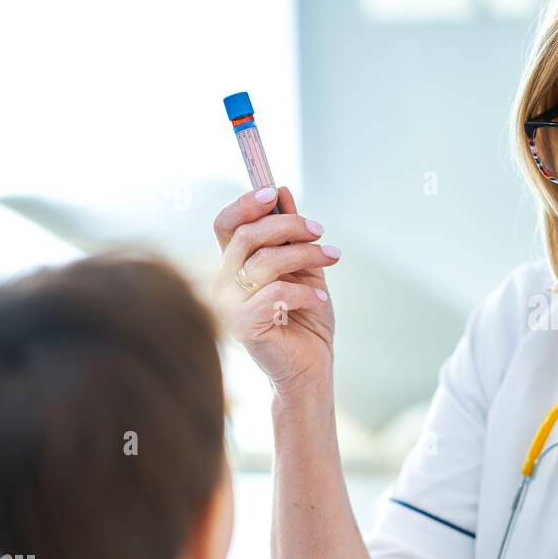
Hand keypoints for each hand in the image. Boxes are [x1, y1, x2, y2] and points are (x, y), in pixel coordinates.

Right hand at [212, 186, 340, 395]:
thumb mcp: (304, 268)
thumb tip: (282, 192)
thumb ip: (291, 235)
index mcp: (234, 265)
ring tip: (332, 258)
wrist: (311, 367)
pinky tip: (319, 298)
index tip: (274, 192)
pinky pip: (275, 292)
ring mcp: (229, 304)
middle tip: (321, 232)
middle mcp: (225, 282)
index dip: (245, 204)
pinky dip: (304, 291)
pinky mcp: (243, 325)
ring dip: (306, 255)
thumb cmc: (306, 319)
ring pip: (265, 261)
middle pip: (247, 236)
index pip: (225, 224)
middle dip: (288, 226)